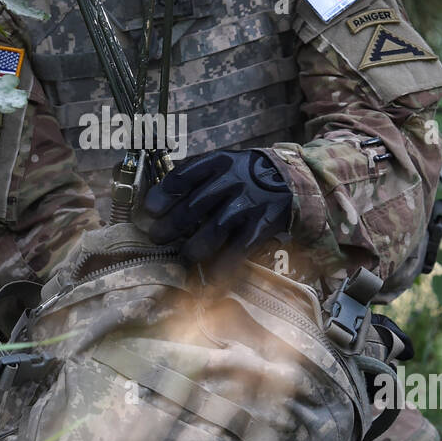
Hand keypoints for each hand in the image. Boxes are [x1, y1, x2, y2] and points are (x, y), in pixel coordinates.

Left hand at [141, 149, 292, 263]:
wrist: (291, 179)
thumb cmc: (246, 174)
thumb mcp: (224, 164)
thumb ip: (196, 176)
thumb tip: (158, 199)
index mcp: (218, 163)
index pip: (183, 177)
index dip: (163, 195)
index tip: (150, 210)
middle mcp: (232, 181)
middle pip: (194, 206)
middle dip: (171, 225)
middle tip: (157, 238)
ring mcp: (248, 203)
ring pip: (215, 229)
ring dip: (194, 247)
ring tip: (184, 257)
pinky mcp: (263, 224)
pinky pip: (240, 248)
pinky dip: (225, 265)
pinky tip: (212, 277)